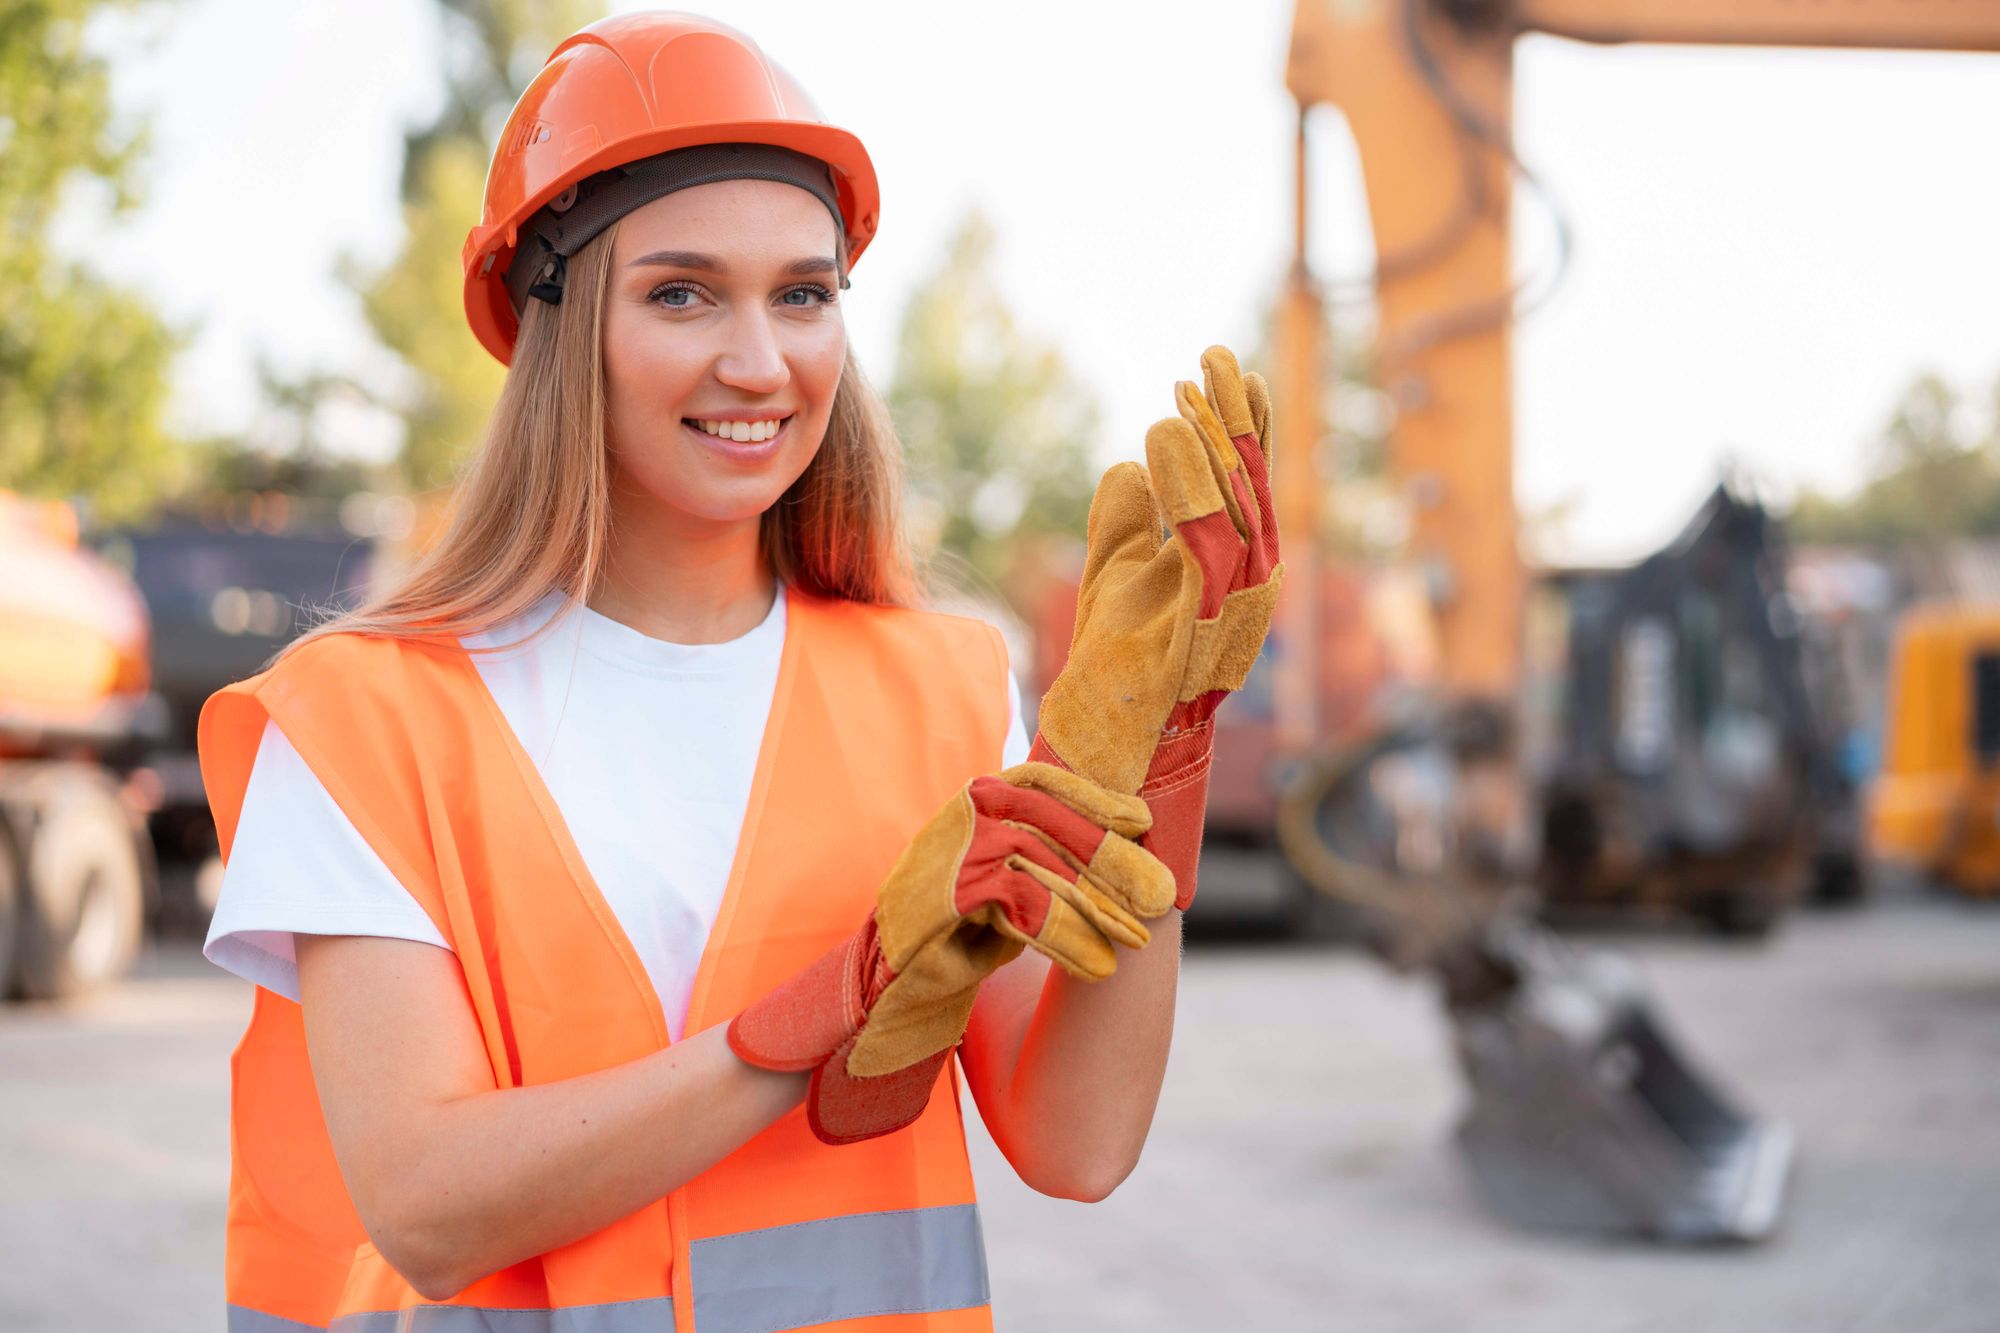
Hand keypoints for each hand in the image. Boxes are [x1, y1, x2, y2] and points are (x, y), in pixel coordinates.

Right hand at [727, 762, 1174, 1143]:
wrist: (864, 1021)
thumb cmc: (934, 966)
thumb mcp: (993, 910)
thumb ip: (1029, 876)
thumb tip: (1097, 863)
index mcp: (963, 823)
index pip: (1031, 785)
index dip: (1087, 797)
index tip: (1140, 820)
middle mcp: (947, 833)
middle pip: (1039, 817)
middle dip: (1106, 852)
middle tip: (1162, 893)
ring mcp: (937, 866)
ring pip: (1032, 859)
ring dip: (1094, 900)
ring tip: (1140, 939)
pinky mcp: (934, 909)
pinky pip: (1013, 906)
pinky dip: (1063, 937)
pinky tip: (1097, 968)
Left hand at [1029, 346, 1281, 908]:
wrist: (1105, 737)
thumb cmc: (1115, 662)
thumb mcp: (1113, 573)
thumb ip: (1124, 520)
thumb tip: (1127, 465)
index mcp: (1236, 567)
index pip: (1248, 483)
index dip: (1241, 425)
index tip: (1223, 368)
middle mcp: (1250, 584)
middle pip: (1254, 484)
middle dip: (1235, 418)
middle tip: (1211, 358)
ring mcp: (1232, 607)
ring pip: (1236, 506)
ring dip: (1212, 443)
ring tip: (1181, 392)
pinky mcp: (1201, 623)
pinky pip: (1201, 541)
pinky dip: (1186, 486)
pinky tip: (1159, 439)